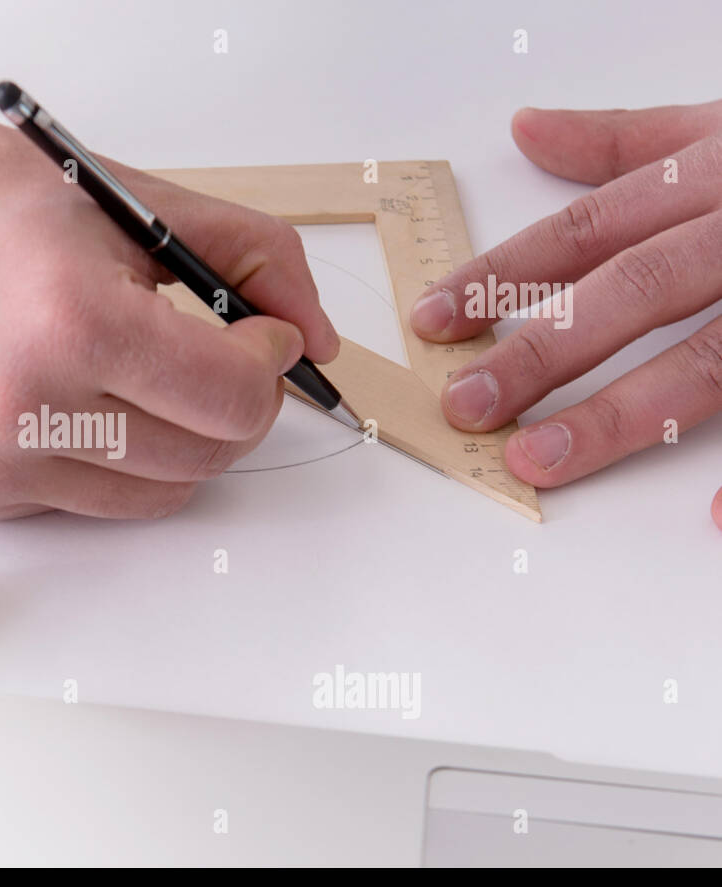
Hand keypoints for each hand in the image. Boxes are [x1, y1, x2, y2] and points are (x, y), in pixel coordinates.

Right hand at [0, 101, 337, 520]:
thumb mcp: (123, 200)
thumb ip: (247, 256)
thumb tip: (312, 333)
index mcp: (69, 320)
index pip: (233, 399)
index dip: (267, 366)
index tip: (258, 339)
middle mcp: (22, 407)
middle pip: (204, 457)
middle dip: (229, 405)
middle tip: (209, 355)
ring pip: (152, 495)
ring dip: (169, 440)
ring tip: (131, 373)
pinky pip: (82, 503)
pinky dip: (99, 460)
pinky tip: (63, 396)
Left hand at [409, 102, 721, 524]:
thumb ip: (628, 139)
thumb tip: (529, 130)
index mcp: (713, 178)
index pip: (587, 230)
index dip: (501, 275)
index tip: (431, 321)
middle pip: (632, 291)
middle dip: (540, 349)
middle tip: (465, 404)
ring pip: (708, 356)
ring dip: (620, 412)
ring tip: (540, 459)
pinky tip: (713, 516)